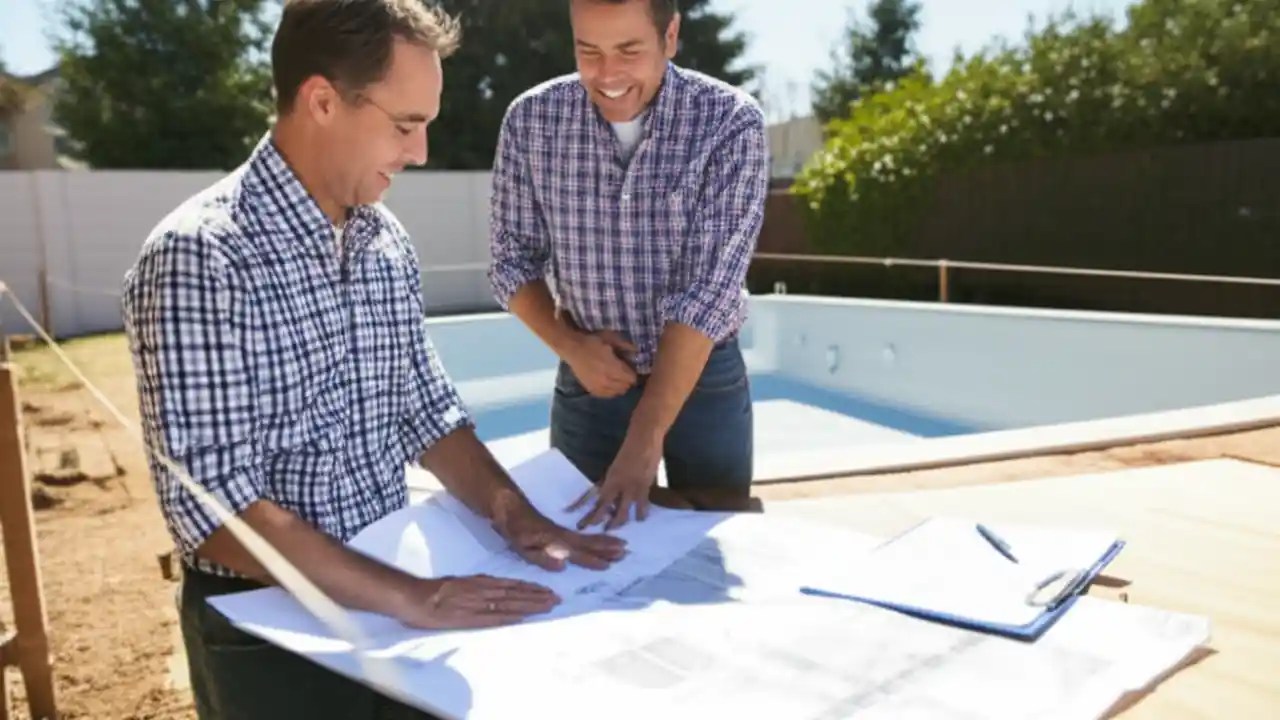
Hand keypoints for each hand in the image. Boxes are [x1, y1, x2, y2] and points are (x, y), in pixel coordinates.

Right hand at [396, 575, 560, 629]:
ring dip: (530, 605)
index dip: (531, 588)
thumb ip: (479, 585)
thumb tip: (495, 588)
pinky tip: (523, 617)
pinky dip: (509, 616)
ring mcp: (477, 603)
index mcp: (481, 582)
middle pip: (516, 593)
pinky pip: (492, 617)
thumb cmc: (435, 590)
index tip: (547, 591)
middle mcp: (483, 590)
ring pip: (509, 603)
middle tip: (557, 599)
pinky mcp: (469, 617)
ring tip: (548, 606)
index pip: (512, 585)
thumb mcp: (461, 582)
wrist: (416, 597)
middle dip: (537, 596)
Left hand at [499, 502, 628, 570]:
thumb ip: (543, 556)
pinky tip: (600, 542)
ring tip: (622, 545)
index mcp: (555, 541)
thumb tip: (564, 564)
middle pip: (589, 543)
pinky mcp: (558, 530)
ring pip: (587, 538)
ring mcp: (561, 532)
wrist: (509, 507)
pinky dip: (594, 539)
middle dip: (607, 548)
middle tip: (626, 552)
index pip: (579, 552)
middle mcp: (562, 536)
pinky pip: (581, 536)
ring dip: (605, 542)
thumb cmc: (514, 529)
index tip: (610, 565)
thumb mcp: (523, 547)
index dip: (594, 560)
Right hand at [564, 330, 638, 397]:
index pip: (632, 378)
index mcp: (613, 368)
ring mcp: (598, 387)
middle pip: (626, 387)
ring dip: (620, 386)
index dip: (633, 372)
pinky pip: (607, 395)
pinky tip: (608, 382)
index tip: (631, 367)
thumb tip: (637, 352)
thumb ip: (625, 345)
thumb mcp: (611, 337)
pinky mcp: (591, 390)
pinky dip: (611, 390)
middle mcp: (607, 380)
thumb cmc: (593, 341)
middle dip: (627, 379)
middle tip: (624, 371)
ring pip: (617, 392)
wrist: (572, 348)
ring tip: (616, 377)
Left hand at [571, 440, 660, 529]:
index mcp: (608, 478)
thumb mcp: (616, 466)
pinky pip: (641, 506)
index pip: (595, 500)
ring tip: (618, 528)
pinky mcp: (644, 487)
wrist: (644, 439)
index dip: (589, 512)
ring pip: (622, 512)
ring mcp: (631, 488)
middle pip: (604, 509)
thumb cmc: (630, 449)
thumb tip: (609, 492)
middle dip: (600, 522)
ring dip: (619, 522)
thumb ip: (613, 480)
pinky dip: (641, 514)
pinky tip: (641, 520)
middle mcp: (616, 485)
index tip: (582, 524)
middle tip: (600, 531)